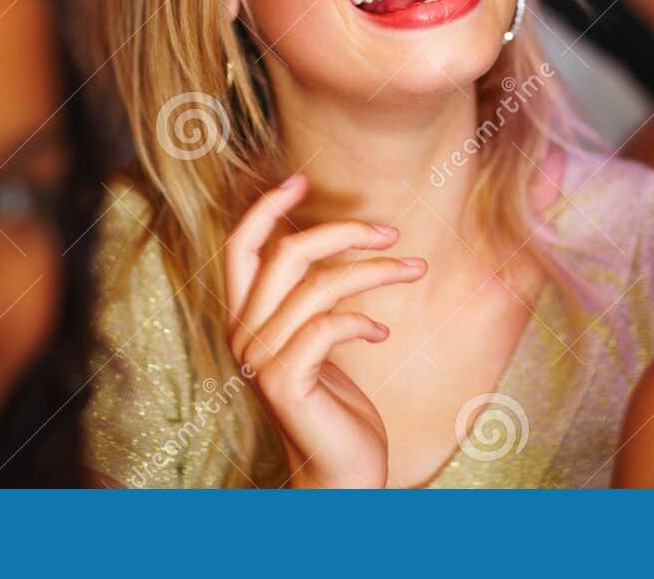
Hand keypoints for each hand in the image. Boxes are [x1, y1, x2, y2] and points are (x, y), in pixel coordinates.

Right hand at [224, 174, 426, 488]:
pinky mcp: (286, 382)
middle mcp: (243, 335)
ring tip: (413, 270)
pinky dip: (364, 322)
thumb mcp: (319, 340)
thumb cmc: (336, 405)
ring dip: (375, 272)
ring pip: (318, 285)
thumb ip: (311, 298)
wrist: (339, 475)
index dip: (266, 207)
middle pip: (285, 253)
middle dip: (343, 232)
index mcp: (245, 318)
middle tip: (391, 232)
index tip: (300, 178)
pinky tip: (383, 335)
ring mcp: (260, 360)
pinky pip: (329, 326)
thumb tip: (336, 239)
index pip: (240, 247)